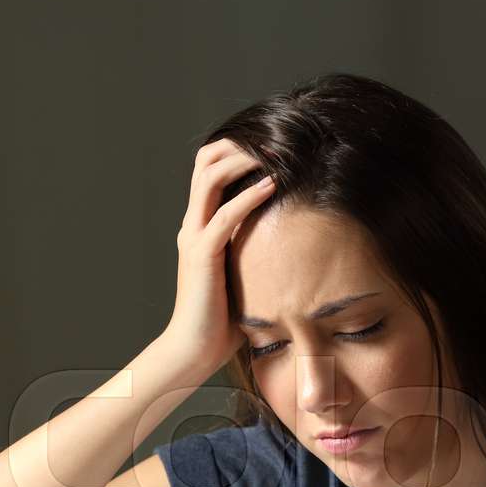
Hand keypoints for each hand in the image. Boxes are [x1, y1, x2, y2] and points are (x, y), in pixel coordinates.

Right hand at [158, 140, 277, 377]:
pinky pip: (225, 215)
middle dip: (239, 144)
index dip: (236, 150)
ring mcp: (194, 237)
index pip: (210, 170)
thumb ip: (255, 250)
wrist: (194, 351)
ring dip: (242, 160)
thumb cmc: (223, 319)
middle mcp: (193, 224)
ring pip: (209, 178)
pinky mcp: (202, 255)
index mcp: (201, 226)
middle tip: (275, 135)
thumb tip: (292, 240)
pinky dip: (249, 196)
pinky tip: (273, 185)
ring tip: (273, 150)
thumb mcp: (244, 274)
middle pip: (205, 162)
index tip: (273, 142)